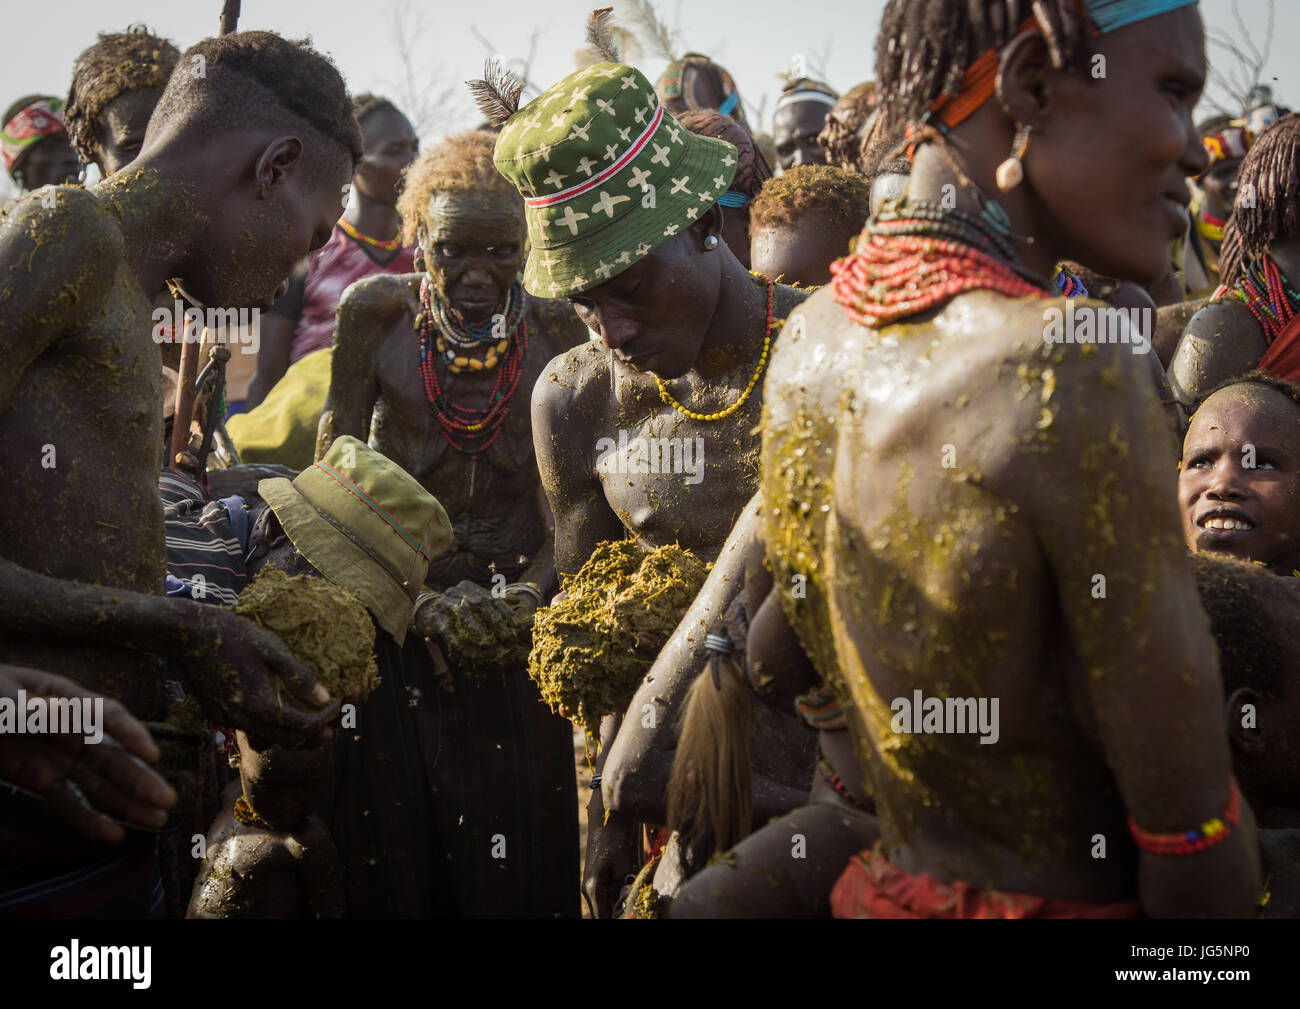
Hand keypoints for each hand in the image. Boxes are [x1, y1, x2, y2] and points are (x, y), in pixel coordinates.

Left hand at [0, 665, 177, 843]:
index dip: (132, 734)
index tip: (152, 755)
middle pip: (112, 757)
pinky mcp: (40, 780)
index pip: (107, 716)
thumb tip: (62, 712)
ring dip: (128, 803)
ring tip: (157, 822)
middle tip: (168, 800)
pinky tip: (115, 836)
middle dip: (141, 780)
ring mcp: (58, 757)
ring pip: (99, 784)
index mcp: (65, 698)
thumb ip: (27, 706)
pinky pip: (69, 802)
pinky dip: (90, 820)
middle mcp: (71, 730)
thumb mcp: (0, 695)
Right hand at [184, 606, 337, 747]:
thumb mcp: (273, 649)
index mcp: (262, 705)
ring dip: (290, 733)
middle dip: (313, 730)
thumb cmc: (234, 636)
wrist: (188, 635)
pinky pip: (249, 730)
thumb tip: (325, 698)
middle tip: (329, 715)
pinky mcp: (216, 715)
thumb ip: (299, 676)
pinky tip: (274, 708)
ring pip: (268, 740)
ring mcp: (228, 720)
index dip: (327, 718)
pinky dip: (267, 726)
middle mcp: (244, 720)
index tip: (339, 703)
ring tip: (305, 715)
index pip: (306, 727)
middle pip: (289, 741)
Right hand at [411, 581, 520, 661]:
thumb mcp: (475, 600)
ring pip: (463, 613)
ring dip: (474, 627)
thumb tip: (518, 600)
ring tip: (484, 640)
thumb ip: (494, 600)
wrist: (426, 611)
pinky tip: (464, 653)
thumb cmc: (457, 606)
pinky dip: (455, 641)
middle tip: (506, 636)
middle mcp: (457, 592)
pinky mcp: (435, 618)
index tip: (517, 625)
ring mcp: (445, 604)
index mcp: (469, 588)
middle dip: (495, 620)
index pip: (491, 598)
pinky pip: (446, 630)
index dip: (506, 611)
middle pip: (480, 604)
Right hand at [583, 809, 637, 918]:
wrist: (605, 823)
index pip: (602, 918)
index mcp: (593, 889)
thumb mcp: (625, 867)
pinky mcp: (595, 882)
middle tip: (635, 908)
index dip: (618, 920)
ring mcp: (590, 887)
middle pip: (602, 915)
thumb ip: (626, 889)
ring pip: (604, 907)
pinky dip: (615, 899)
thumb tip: (632, 904)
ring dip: (617, 907)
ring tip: (632, 901)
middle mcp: (588, 891)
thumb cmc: (614, 843)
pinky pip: (605, 898)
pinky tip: (627, 892)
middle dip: (618, 914)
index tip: (632, 916)